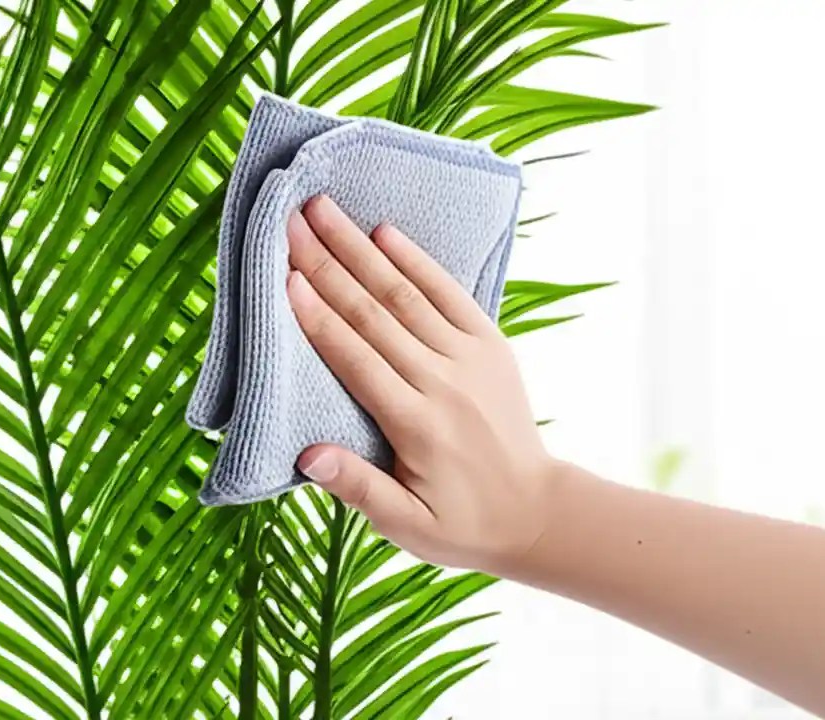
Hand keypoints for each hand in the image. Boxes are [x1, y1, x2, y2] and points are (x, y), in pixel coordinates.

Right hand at [285, 195, 558, 573]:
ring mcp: (469, 358)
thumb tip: (307, 455)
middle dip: (328, 263)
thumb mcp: (407, 526)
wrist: (539, 512)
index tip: (285, 276)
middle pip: (373, 312)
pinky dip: (418, 261)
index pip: (355, 358)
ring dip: (362, 249)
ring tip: (326, 211)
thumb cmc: (463, 524)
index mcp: (415, 424)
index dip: (317, 316)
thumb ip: (358, 488)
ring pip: (406, 294)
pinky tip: (386, 232)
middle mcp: (442, 382)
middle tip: (292, 221)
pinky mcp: (490, 346)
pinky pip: (449, 294)